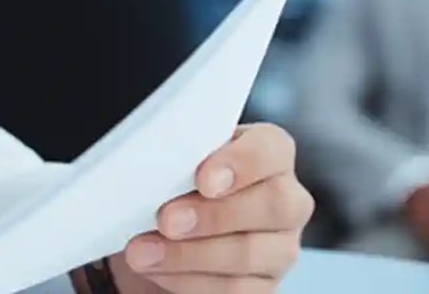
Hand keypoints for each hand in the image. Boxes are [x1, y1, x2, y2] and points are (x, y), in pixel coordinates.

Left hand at [104, 124, 311, 293]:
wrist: (161, 234)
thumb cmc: (174, 186)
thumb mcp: (175, 160)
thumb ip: (178, 154)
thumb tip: (151, 159)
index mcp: (269, 154)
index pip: (272, 148)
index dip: (241, 163)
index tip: (203, 179)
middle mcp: (286, 200)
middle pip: (274, 205)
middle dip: (213, 215)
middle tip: (165, 220)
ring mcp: (280, 247)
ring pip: (250, 253)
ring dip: (188, 255)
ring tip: (143, 252)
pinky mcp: (262, 286)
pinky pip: (235, 290)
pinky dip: (188, 281)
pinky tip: (158, 270)